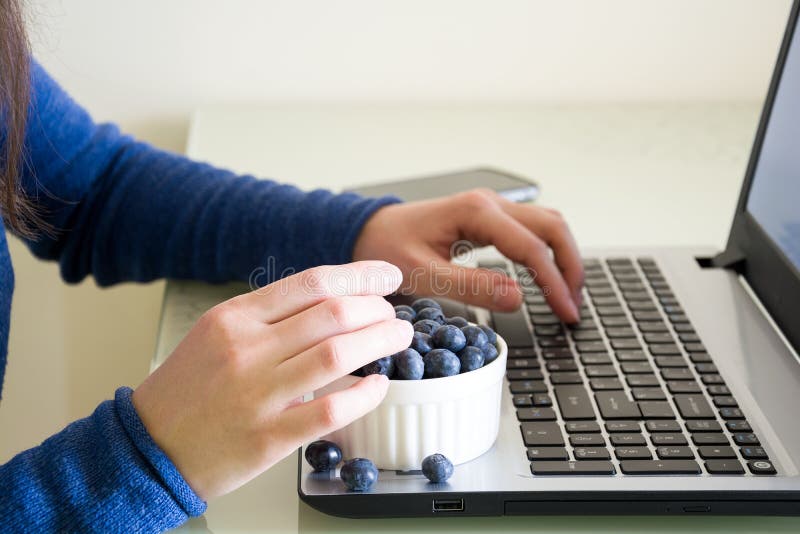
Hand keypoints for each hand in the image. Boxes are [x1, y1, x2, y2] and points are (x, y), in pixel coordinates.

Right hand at [132, 261, 412, 499]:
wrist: (148, 448)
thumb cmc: (186, 391)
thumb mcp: (216, 334)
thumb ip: (268, 317)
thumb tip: (331, 302)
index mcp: (234, 318)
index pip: (311, 283)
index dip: (360, 276)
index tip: (388, 276)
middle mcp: (247, 349)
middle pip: (332, 314)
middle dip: (377, 309)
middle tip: (395, 316)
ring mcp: (258, 394)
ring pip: (338, 353)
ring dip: (380, 341)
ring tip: (399, 339)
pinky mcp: (268, 437)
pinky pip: (331, 409)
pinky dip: (364, 394)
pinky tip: (378, 386)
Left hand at [353, 189, 583, 321]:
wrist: (368, 230)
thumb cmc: (387, 248)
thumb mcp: (423, 274)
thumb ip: (470, 286)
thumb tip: (518, 298)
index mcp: (475, 213)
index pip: (531, 248)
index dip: (555, 282)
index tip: (566, 313)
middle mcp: (489, 204)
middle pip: (551, 227)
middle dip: (570, 267)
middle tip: (574, 307)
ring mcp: (490, 208)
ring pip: (547, 224)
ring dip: (564, 257)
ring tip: (568, 296)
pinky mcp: (488, 218)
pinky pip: (530, 229)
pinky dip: (547, 252)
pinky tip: (548, 278)